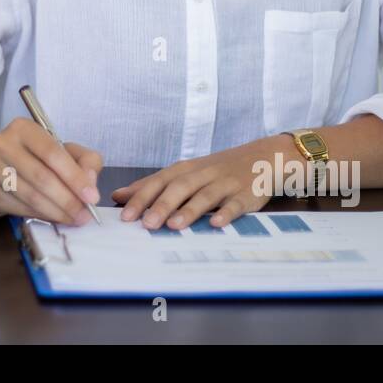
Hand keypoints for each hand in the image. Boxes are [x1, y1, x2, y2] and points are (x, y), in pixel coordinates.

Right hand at [0, 116, 102, 224]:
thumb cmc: (35, 155)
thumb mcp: (63, 148)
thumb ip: (84, 160)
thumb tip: (90, 182)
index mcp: (23, 129)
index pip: (52, 153)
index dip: (74, 177)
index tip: (91, 197)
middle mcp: (2, 145)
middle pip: (41, 177)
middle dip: (68, 200)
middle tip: (84, 215)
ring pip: (31, 197)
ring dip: (56, 212)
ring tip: (73, 219)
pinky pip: (20, 209)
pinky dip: (41, 216)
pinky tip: (53, 217)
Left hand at [110, 142, 272, 229]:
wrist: (263, 157)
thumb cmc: (218, 170)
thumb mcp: (185, 173)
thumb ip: (154, 185)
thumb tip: (119, 195)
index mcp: (186, 169)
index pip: (159, 181)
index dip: (142, 197)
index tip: (125, 215)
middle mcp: (203, 173)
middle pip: (179, 187)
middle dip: (161, 205)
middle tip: (146, 224)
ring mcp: (225, 183)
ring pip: (205, 195)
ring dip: (189, 210)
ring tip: (174, 225)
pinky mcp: (246, 194)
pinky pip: (235, 204)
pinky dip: (226, 213)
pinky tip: (216, 224)